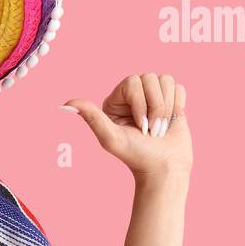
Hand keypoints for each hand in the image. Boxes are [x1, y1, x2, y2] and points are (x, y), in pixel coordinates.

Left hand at [62, 73, 192, 179]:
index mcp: (116, 101)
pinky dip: (178, 106)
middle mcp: (133, 96)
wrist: (164, 168)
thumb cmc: (136, 155)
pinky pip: (178, 88)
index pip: (133, 82)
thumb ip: (91, 118)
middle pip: (150, 78)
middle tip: (152, 130)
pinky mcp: (170, 101)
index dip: (141, 103)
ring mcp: (152, 97)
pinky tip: (171, 121)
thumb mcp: (110, 138)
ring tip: (161, 127)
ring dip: (167, 107)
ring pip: (165, 80)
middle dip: (156, 106)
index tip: (141, 127)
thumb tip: (66, 104)